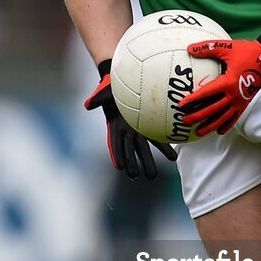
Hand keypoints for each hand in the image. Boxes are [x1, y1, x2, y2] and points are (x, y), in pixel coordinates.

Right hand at [85, 65, 177, 179]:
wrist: (127, 84)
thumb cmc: (114, 88)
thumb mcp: (105, 92)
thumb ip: (97, 99)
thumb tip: (88, 105)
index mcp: (115, 125)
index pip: (115, 142)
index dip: (117, 154)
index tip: (120, 166)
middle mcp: (127, 131)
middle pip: (131, 150)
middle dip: (135, 164)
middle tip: (141, 177)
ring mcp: (138, 129)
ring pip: (143, 148)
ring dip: (148, 161)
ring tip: (153, 176)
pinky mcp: (149, 124)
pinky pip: (156, 136)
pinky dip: (162, 146)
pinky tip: (172, 155)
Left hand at [178, 30, 260, 135]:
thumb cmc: (247, 52)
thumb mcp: (227, 47)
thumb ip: (208, 47)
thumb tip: (190, 48)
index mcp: (228, 82)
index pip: (207, 93)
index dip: (193, 99)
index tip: (181, 104)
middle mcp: (234, 95)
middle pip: (212, 109)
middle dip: (197, 116)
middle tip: (185, 121)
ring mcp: (240, 101)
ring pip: (223, 118)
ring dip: (210, 126)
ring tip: (199, 132)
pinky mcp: (246, 103)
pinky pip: (235, 117)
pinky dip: (226, 125)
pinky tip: (219, 131)